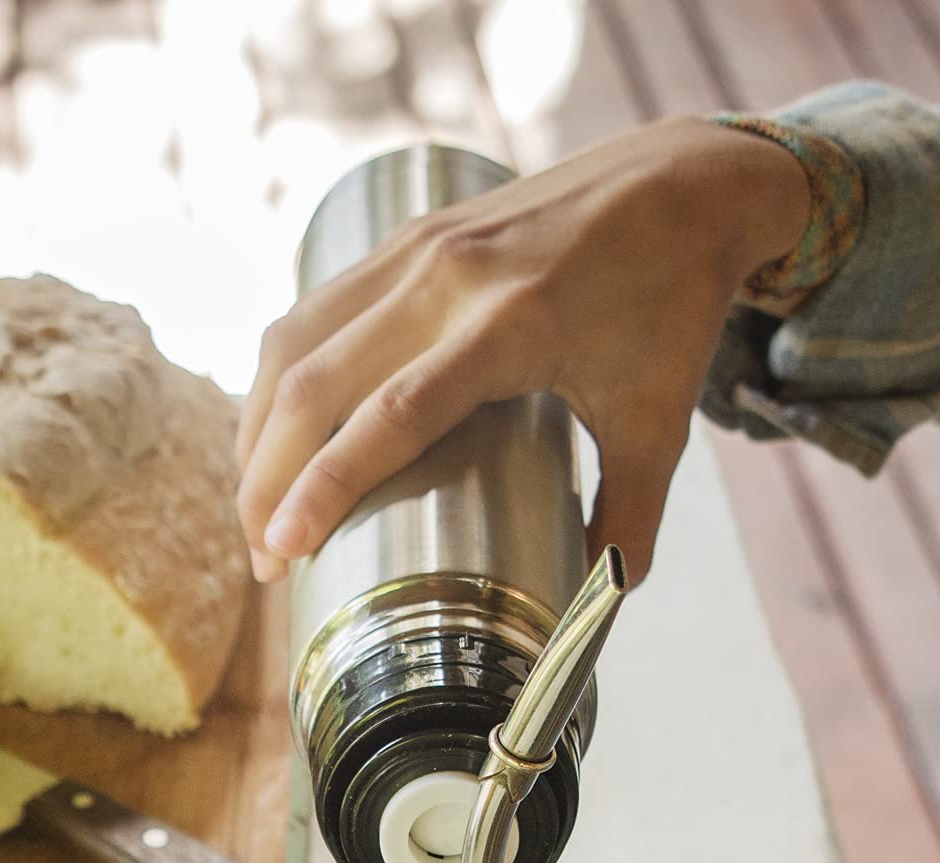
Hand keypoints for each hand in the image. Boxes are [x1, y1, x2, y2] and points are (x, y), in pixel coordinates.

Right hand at [237, 117, 812, 583]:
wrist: (684, 182)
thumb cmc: (672, 303)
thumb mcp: (661, 423)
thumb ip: (630, 518)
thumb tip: (600, 603)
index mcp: (510, 325)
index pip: (392, 413)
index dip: (327, 485)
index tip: (285, 549)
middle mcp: (448, 278)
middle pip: (317, 382)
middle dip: (270, 480)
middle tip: (264, 562)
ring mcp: (417, 248)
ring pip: (296, 341)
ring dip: (258, 429)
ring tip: (255, 508)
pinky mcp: (406, 236)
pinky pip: (314, 310)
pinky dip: (279, 378)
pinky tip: (271, 432)